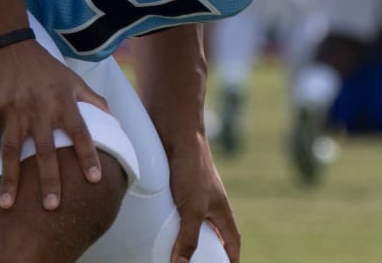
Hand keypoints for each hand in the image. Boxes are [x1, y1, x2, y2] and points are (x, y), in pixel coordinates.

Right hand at [0, 39, 110, 210]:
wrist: (6, 43)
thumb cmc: (42, 64)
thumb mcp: (70, 77)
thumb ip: (91, 99)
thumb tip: (113, 118)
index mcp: (62, 102)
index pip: (80, 133)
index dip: (88, 156)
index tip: (95, 180)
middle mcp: (40, 109)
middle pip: (45, 150)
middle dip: (49, 179)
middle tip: (52, 207)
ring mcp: (15, 110)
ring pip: (13, 150)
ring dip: (11, 179)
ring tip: (9, 205)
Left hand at [167, 131, 240, 262]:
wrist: (173, 130)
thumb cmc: (190, 167)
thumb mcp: (192, 208)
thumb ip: (188, 238)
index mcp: (220, 208)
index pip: (231, 239)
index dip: (232, 256)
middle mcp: (206, 201)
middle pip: (210, 233)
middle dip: (206, 250)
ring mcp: (188, 193)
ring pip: (187, 221)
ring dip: (181, 236)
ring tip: (168, 254)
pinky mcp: (171, 185)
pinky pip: (169, 209)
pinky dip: (163, 222)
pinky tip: (149, 230)